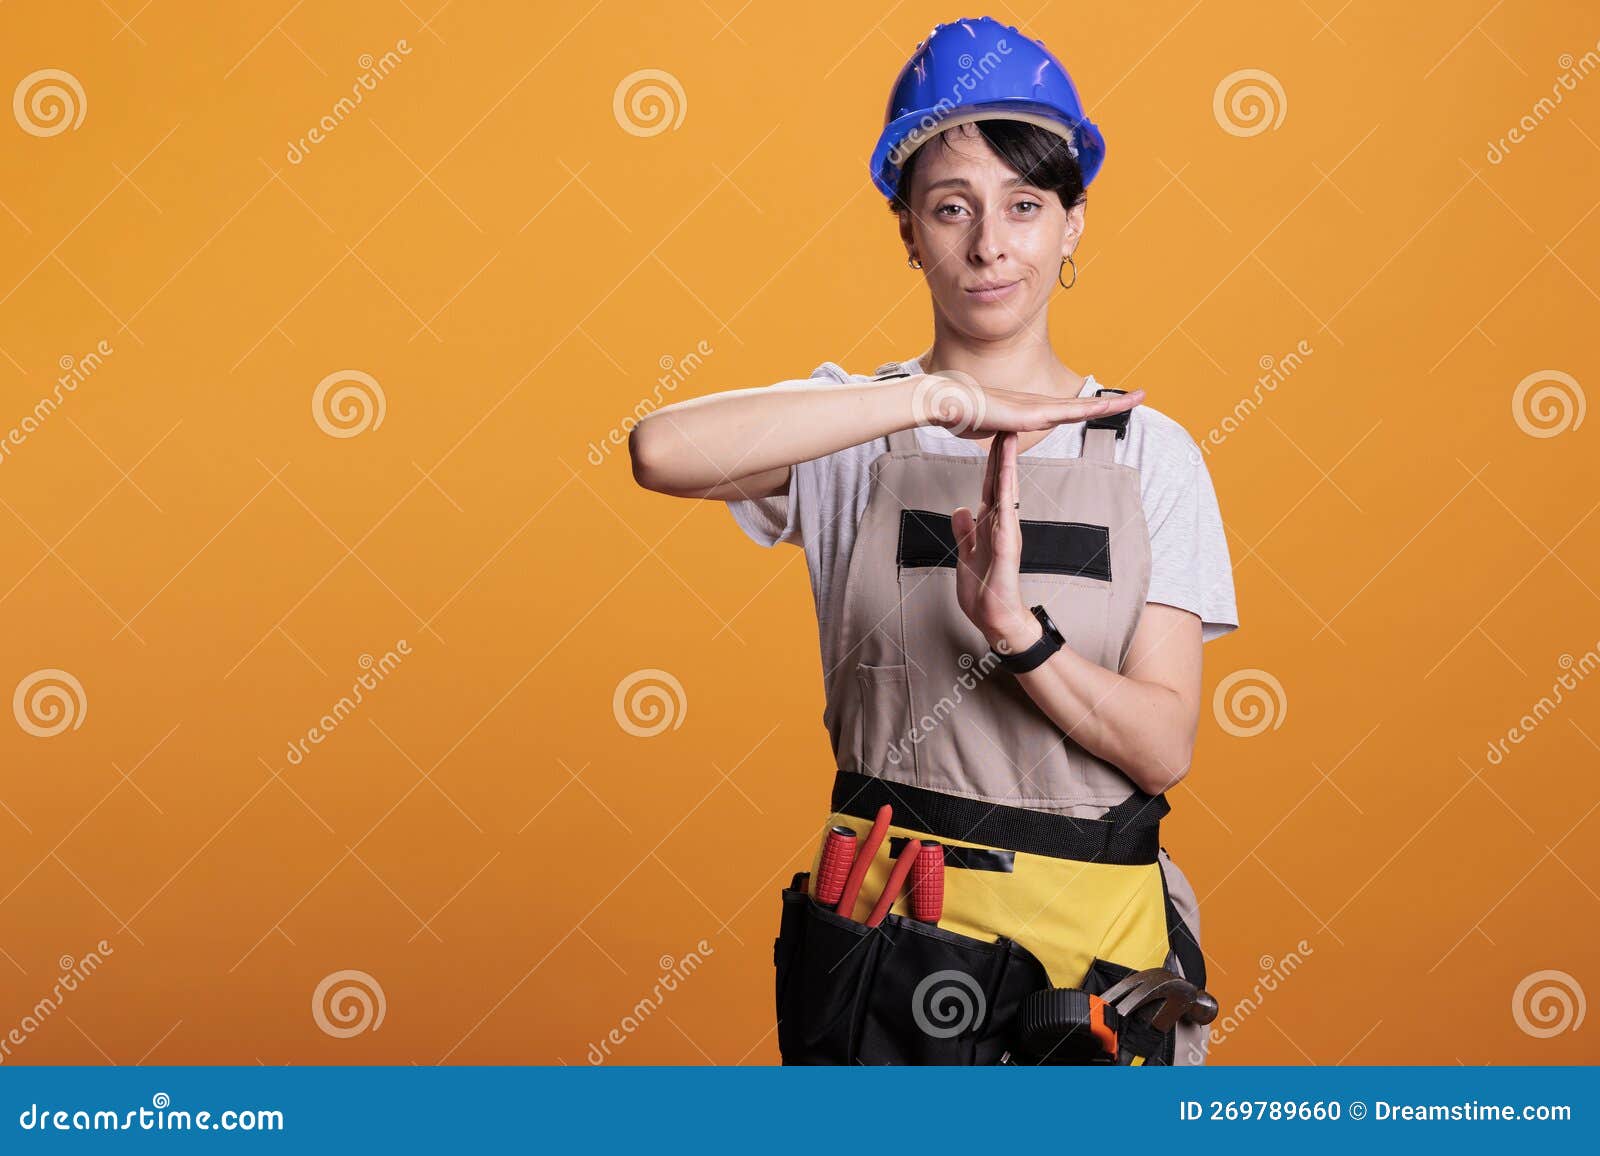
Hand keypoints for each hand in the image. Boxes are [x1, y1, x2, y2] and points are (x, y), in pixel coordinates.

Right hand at [911, 369, 1142, 439]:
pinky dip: (1095, 407)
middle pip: (1083, 404)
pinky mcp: (1032, 413)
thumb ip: (997, 430)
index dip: (1089, 407)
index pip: (1067, 410)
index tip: (1109, 403)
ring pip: (1084, 405)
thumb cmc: (959, 415)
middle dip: (1113, 401)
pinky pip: (1071, 411)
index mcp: (1028, 410)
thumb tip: (996, 433)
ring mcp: (1036, 407)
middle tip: (1141, 394)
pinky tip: (1112, 405)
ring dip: (1113, 402)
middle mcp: (1038, 404)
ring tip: (1139, 397)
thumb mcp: (984, 427)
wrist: (947, 402)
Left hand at [953, 432, 1044, 650]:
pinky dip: (1006, 505)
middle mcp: (1002, 526)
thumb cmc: (984, 590)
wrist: (996, 620)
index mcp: (991, 525)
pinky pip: (1006, 524)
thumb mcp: (966, 554)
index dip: (991, 462)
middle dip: (1002, 454)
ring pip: (1007, 496)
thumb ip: (965, 532)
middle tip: (1007, 422)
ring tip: (1010, 443)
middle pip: (1001, 483)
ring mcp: (1006, 537)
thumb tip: (961, 509)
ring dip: (1008, 470)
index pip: (991, 486)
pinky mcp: (1007, 553)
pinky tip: (1006, 489)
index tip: (993, 436)